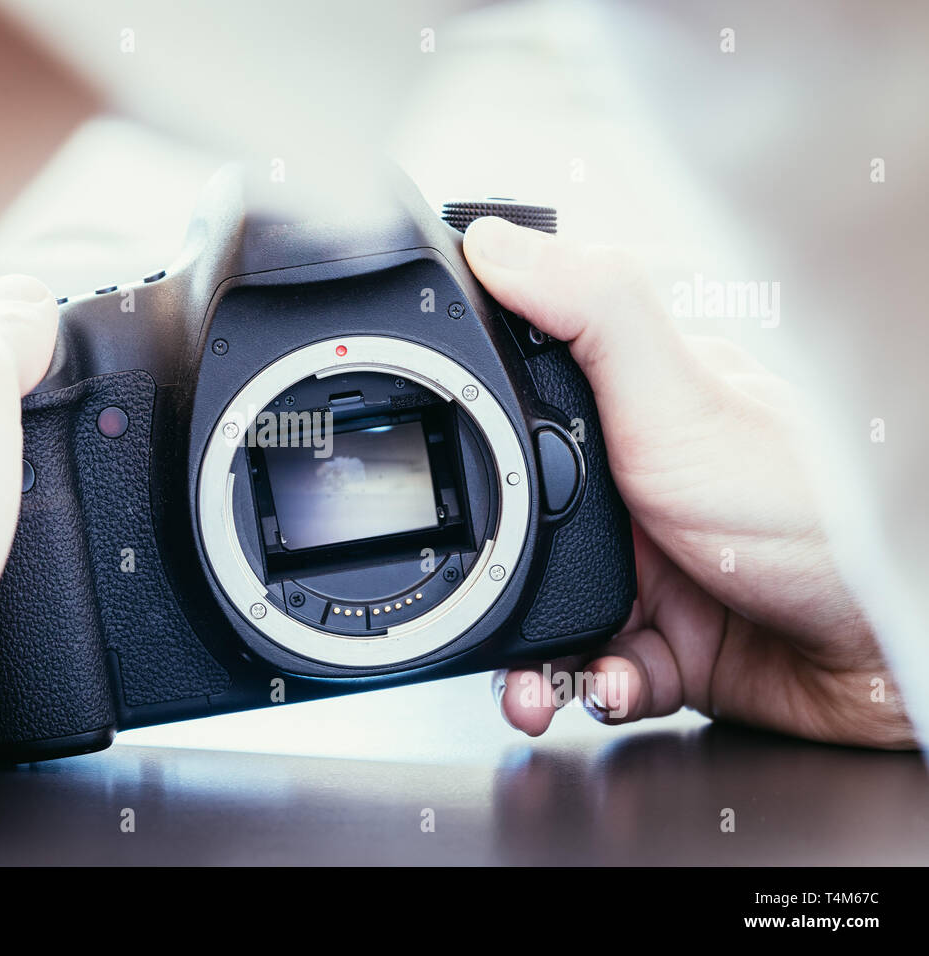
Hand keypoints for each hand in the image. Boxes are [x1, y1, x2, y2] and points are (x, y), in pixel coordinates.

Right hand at [463, 218, 914, 748]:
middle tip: (477, 603)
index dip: (466, 443)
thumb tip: (495, 243)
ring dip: (524, 657)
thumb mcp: (680, 396)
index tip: (433, 472)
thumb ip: (590, 310)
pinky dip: (588, 687)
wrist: (891, 646)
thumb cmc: (815, 509)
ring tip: (526, 682)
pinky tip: (605, 683)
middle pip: (518, 528)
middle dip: (486, 577)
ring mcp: (654, 569)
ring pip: (545, 614)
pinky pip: (595, 670)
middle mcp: (639, 491)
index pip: (518, 413)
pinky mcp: (669, 644)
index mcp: (635, 415)